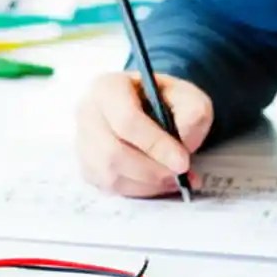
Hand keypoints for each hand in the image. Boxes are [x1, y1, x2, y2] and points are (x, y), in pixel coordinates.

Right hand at [76, 71, 212, 197]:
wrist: (151, 110)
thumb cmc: (166, 101)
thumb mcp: (189, 97)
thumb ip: (193, 114)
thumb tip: (184, 143)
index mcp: (108, 87)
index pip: (126, 120)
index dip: (156, 144)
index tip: (182, 161)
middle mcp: (87, 113)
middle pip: (113, 152)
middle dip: (152, 169)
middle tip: (180, 174)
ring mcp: (83, 142)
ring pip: (110, 174)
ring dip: (147, 183)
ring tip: (174, 179)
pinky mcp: (87, 167)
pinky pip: (110, 187)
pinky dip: (139, 190)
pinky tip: (158, 181)